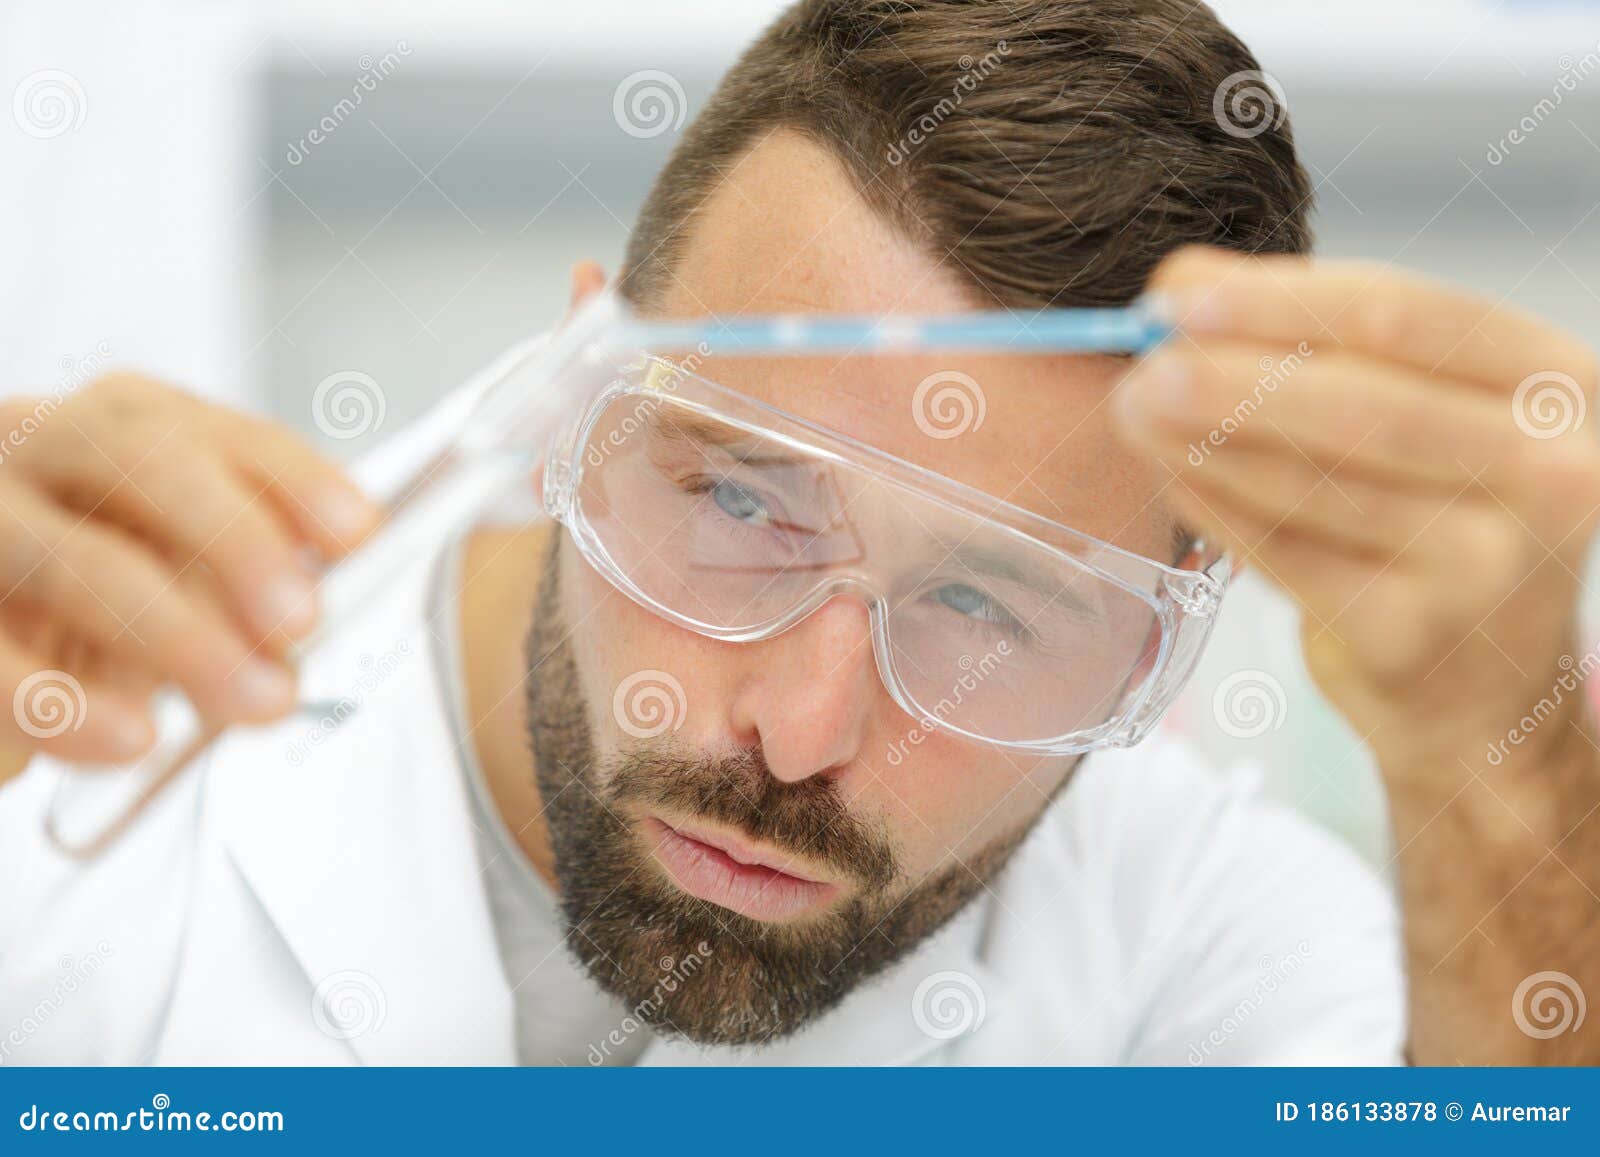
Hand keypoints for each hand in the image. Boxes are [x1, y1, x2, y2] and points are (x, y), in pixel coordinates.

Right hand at [0, 372, 379, 772]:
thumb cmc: (79, 612)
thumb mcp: (161, 580)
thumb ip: (232, 588)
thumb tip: (303, 634)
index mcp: (106, 431)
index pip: (205, 428)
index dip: (286, 473)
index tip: (357, 531)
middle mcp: (28, 451)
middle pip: (135, 458)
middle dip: (233, 538)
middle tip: (300, 622)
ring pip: (66, 556)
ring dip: (174, 633)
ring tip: (253, 699)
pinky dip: (58, 700)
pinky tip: (126, 737)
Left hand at [1113, 246, 1599, 767]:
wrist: (1482, 684)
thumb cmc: (1435, 512)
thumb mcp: (1422, 409)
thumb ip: (1315, 340)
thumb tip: (1176, 285)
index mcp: (1555, 383)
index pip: (1403, 314)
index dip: (1277, 300)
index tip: (1176, 293)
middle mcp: (1549, 470)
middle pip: (1360, 402)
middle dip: (1230, 377)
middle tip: (1142, 364)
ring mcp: (1485, 564)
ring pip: (1312, 482)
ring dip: (1204, 441)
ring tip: (1134, 410)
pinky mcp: (1409, 634)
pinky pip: (1283, 553)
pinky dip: (1215, 508)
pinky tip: (1172, 476)